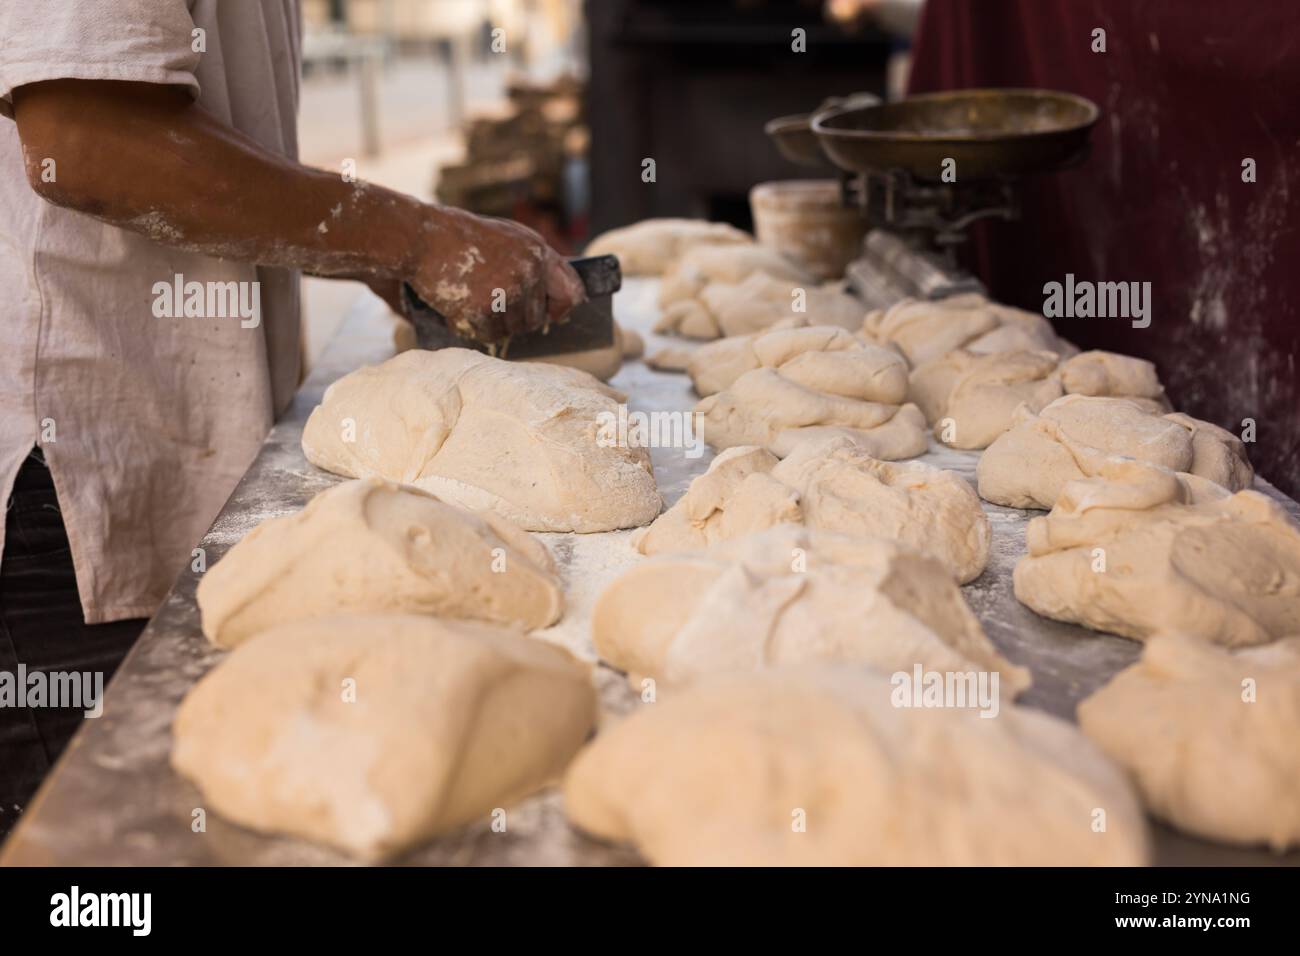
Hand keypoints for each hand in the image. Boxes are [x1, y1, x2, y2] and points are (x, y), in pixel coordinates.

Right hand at [409, 207, 584, 344]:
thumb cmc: (460, 237)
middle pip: (537, 319)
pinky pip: (489, 335)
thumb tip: (556, 298)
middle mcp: (528, 272)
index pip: (571, 292)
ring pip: (513, 329)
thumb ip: (532, 263)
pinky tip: (458, 306)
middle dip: (515, 317)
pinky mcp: (484, 308)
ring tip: (470, 298)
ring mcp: (508, 291)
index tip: (550, 314)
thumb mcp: (507, 238)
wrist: (421, 237)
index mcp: (538, 251)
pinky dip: (473, 327)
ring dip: (493, 323)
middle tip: (488, 301)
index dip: (560, 308)